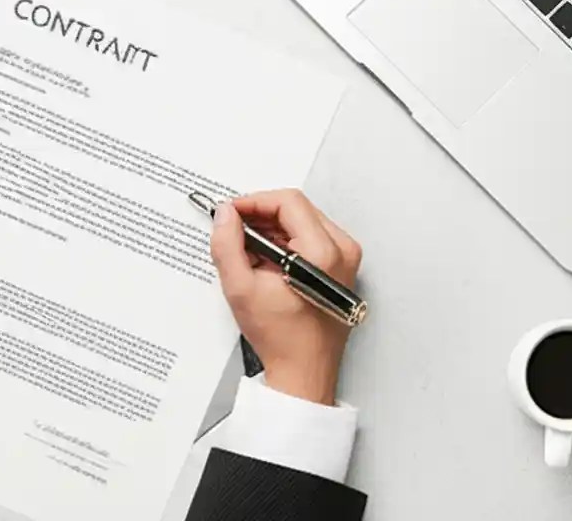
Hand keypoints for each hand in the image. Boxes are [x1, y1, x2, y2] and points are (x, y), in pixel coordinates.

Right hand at [209, 189, 361, 405]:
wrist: (304, 370)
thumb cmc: (282, 338)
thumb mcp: (241, 289)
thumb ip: (227, 245)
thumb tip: (225, 215)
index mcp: (323, 253)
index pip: (288, 202)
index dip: (254, 201)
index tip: (232, 212)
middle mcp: (342, 250)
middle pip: (297, 208)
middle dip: (262, 215)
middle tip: (236, 230)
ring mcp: (346, 258)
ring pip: (303, 221)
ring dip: (273, 229)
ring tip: (250, 252)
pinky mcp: (342, 266)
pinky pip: (312, 237)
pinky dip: (286, 241)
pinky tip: (267, 261)